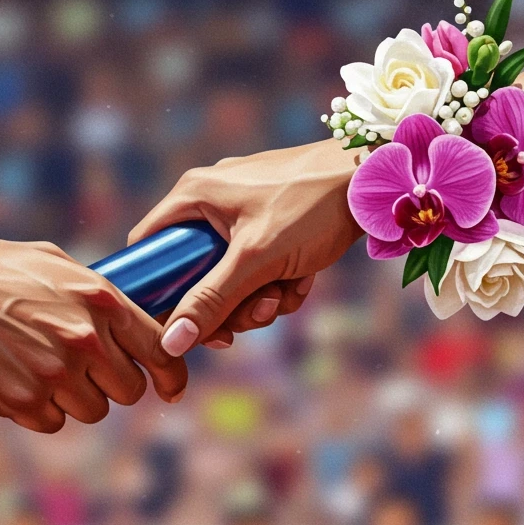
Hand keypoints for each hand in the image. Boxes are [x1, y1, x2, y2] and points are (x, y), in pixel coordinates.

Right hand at [0, 233, 187, 431]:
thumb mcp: (51, 263)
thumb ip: (94, 293)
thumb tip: (126, 315)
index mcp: (101, 300)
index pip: (162, 351)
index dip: (171, 376)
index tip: (169, 388)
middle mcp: (86, 340)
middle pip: (129, 390)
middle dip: (111, 385)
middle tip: (82, 371)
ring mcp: (55, 374)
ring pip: (92, 411)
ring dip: (73, 400)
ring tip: (38, 370)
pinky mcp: (22, 402)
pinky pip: (51, 422)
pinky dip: (37, 411)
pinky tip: (13, 381)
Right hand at [129, 140, 361, 353]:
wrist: (375, 181)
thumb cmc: (311, 206)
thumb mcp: (257, 260)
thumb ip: (212, 301)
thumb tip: (171, 342)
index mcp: (192, 195)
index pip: (148, 247)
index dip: (156, 289)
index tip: (181, 324)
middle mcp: (210, 198)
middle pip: (194, 272)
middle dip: (229, 303)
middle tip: (259, 312)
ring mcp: (242, 209)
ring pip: (232, 276)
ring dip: (260, 297)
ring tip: (288, 291)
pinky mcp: (270, 220)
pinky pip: (259, 266)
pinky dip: (281, 280)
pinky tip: (304, 277)